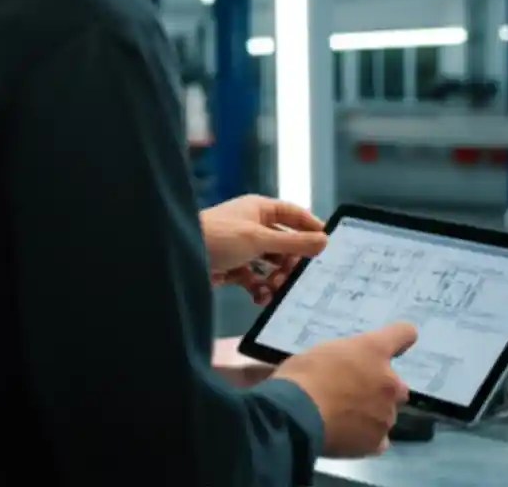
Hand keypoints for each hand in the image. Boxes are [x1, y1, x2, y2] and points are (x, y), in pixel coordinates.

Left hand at [201, 195, 326, 304]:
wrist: (179, 256)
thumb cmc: (219, 237)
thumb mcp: (260, 240)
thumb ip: (294, 243)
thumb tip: (325, 240)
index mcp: (260, 209)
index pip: (294, 214)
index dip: (311, 227)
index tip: (328, 245)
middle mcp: (253, 226)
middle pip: (284, 244)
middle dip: (291, 262)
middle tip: (295, 278)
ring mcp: (242, 247)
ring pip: (270, 264)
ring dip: (276, 278)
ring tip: (275, 290)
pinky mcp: (232, 267)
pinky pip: (254, 278)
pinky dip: (259, 288)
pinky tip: (260, 298)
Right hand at [272, 322, 417, 458]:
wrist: (296, 415)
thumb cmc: (302, 377)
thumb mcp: (321, 354)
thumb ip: (343, 360)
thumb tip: (342, 371)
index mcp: (373, 351)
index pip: (404, 333)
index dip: (400, 339)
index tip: (395, 345)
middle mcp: (389, 381)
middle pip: (397, 386)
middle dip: (381, 389)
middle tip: (353, 394)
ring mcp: (386, 414)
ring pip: (387, 414)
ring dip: (372, 414)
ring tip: (342, 419)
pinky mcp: (378, 442)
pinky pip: (379, 440)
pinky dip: (367, 438)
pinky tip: (346, 436)